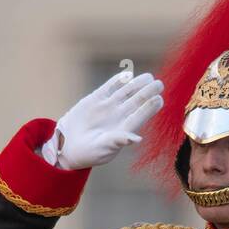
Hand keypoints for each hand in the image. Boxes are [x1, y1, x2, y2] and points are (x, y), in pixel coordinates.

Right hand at [41, 69, 163, 169]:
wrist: (68, 146)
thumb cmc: (89, 153)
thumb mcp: (104, 149)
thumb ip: (119, 141)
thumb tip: (137, 139)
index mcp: (124, 129)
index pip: (141, 116)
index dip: (151, 107)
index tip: (160, 99)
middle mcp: (119, 116)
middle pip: (137, 101)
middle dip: (148, 92)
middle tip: (160, 84)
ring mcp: (108, 106)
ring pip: (125, 92)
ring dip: (136, 84)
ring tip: (149, 77)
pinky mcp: (95, 99)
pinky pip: (109, 87)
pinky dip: (117, 81)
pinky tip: (127, 75)